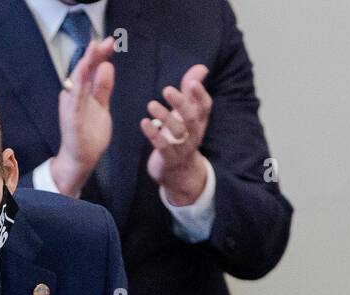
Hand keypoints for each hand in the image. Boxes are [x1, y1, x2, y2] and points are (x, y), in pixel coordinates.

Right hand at [50, 36, 115, 196]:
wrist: (81, 159)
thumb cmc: (89, 134)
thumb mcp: (101, 106)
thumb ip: (103, 87)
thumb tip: (107, 66)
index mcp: (82, 92)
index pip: (91, 69)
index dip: (100, 55)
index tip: (110, 43)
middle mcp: (74, 96)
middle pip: (84, 71)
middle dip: (94, 55)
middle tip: (106, 41)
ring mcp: (71, 107)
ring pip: (78, 82)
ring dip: (86, 65)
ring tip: (93, 49)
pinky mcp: (71, 119)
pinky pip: (75, 100)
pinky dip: (79, 86)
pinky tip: (84, 73)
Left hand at [141, 64, 211, 205]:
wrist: (179, 173)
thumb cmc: (181, 136)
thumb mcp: (187, 115)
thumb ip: (190, 92)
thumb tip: (201, 67)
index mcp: (199, 121)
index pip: (205, 106)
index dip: (200, 94)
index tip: (192, 81)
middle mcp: (193, 134)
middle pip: (191, 118)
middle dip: (180, 103)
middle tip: (167, 89)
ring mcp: (182, 148)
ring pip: (177, 132)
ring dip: (165, 117)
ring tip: (151, 104)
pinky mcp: (169, 159)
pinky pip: (163, 147)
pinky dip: (153, 135)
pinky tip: (144, 123)